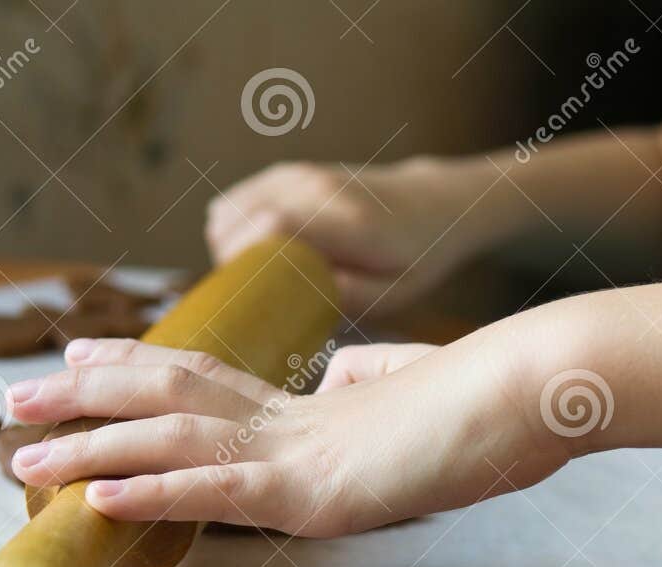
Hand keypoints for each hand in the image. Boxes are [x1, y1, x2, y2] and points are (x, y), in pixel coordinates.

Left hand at [7, 331, 569, 536]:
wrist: (534, 389)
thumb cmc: (491, 401)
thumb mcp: (415, 398)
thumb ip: (367, 390)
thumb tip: (343, 381)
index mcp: (310, 406)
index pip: (205, 377)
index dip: (136, 366)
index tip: (81, 355)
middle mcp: (287, 420)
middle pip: (165, 396)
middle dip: (84, 398)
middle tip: (16, 396)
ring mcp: (295, 453)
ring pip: (169, 443)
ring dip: (89, 449)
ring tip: (21, 451)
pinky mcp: (313, 491)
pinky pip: (212, 492)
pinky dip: (148, 494)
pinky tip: (93, 497)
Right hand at [206, 157, 492, 315]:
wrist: (434, 203)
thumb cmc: (417, 256)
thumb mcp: (396, 291)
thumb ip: (349, 296)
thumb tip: (296, 299)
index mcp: (347, 221)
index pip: (271, 228)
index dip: (246, 264)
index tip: (248, 299)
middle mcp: (316, 188)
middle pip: (237, 219)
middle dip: (230, 264)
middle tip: (252, 298)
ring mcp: (298, 174)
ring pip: (228, 210)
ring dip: (226, 247)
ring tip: (254, 279)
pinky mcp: (288, 172)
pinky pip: (236, 200)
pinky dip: (232, 228)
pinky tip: (253, 254)